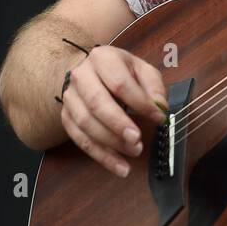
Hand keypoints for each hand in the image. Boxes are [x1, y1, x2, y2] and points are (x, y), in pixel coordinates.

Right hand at [60, 46, 167, 177]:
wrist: (89, 73)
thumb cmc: (120, 72)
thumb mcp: (142, 70)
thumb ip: (154, 87)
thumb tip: (160, 108)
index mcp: (103, 59)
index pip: (120, 83)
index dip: (140, 102)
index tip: (158, 118)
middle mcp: (81, 76)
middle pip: (97, 103)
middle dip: (118, 125)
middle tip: (137, 139)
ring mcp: (70, 98)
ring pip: (86, 124)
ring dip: (110, 143)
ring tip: (134, 152)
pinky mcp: (66, 118)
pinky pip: (81, 141)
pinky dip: (101, 156)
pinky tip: (119, 167)